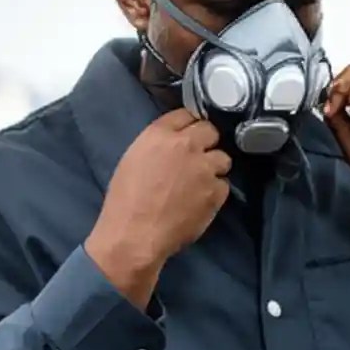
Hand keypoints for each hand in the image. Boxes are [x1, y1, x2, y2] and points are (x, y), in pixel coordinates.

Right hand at [86, 109, 230, 307]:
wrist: (135, 235)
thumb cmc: (125, 201)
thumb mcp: (134, 160)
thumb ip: (158, 146)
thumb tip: (175, 144)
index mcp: (159, 135)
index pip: (186, 114)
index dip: (190, 125)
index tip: (190, 135)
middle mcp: (186, 145)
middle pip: (210, 131)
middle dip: (207, 143)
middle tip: (198, 159)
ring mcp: (204, 168)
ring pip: (223, 158)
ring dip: (214, 168)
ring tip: (201, 183)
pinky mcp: (216, 191)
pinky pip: (224, 184)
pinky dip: (215, 192)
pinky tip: (201, 201)